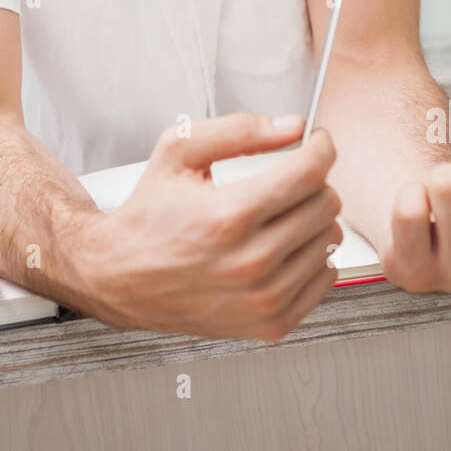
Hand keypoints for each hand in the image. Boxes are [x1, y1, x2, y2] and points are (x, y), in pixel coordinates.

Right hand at [79, 111, 342, 340]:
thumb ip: (238, 130)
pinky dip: (312, 256)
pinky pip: (325, 278)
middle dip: (313, 181)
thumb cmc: (148, 215)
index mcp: (228, 216)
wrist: (120, 277)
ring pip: (330, 239)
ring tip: (278, 214)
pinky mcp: (270, 324)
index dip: (320, 147)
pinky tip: (283, 246)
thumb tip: (293, 127)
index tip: (316, 142)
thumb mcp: (177, 151)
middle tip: (288, 178)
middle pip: (326, 204)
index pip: (310, 172)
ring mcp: (263, 299)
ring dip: (312, 218)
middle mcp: (250, 262)